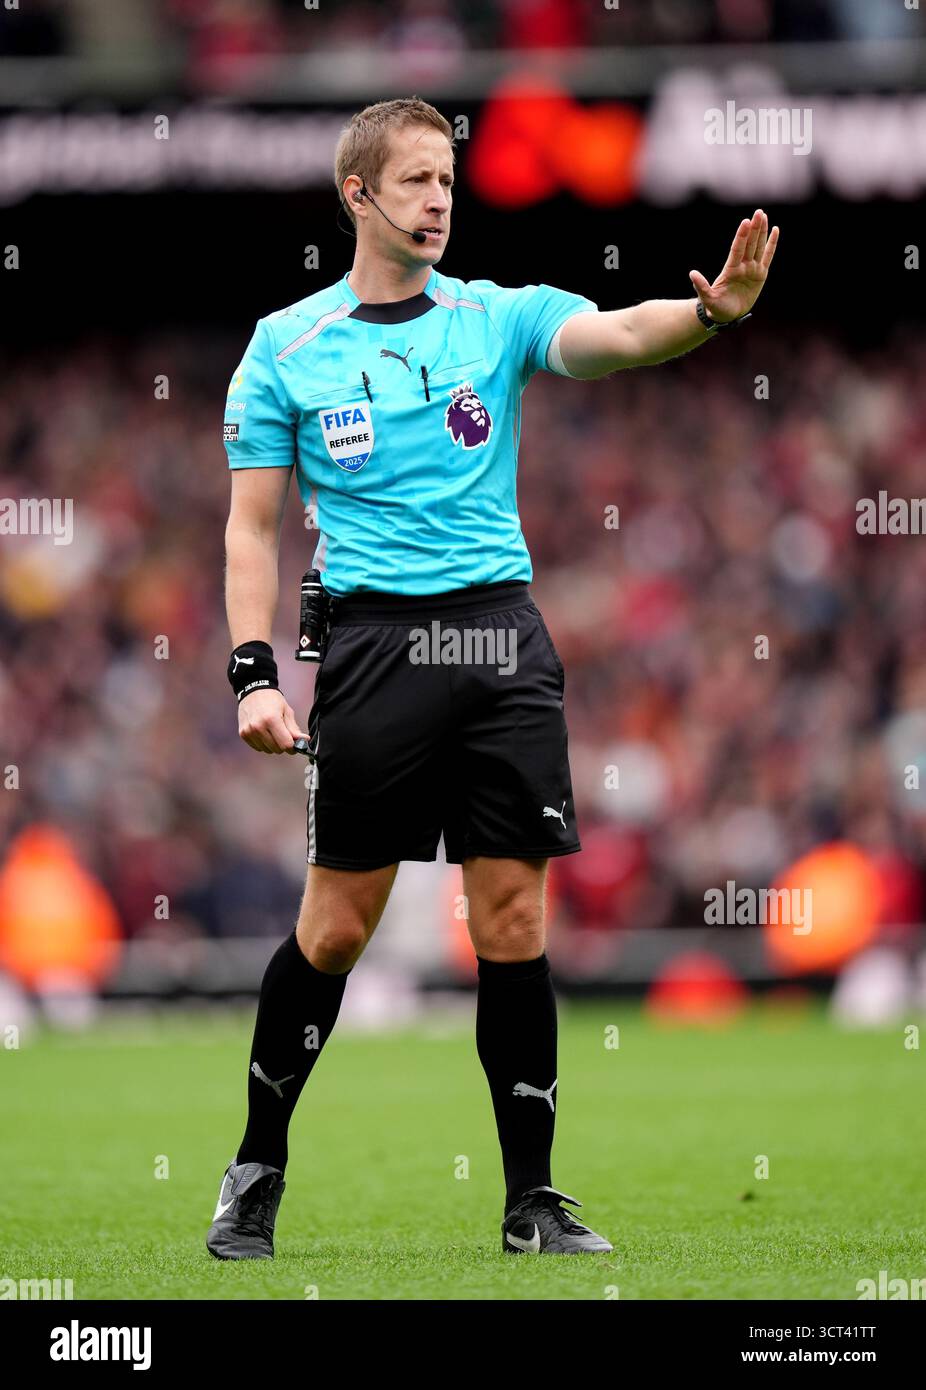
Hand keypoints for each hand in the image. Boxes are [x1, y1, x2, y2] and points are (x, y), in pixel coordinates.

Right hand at [238, 687, 308, 754]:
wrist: (253, 690)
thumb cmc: (271, 699)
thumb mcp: (286, 711)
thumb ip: (294, 728)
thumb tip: (304, 740)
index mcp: (271, 720)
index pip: (285, 745)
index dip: (293, 747)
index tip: (294, 744)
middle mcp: (258, 727)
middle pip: (277, 749)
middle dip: (283, 745)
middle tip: (283, 734)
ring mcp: (249, 731)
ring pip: (267, 750)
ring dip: (272, 745)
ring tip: (272, 731)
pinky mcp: (243, 734)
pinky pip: (258, 747)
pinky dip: (263, 744)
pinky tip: (263, 732)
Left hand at [689, 209, 778, 324]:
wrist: (725, 315)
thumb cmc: (715, 307)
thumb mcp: (707, 298)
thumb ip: (701, 286)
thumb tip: (692, 273)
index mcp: (731, 270)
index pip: (737, 249)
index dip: (741, 236)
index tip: (745, 222)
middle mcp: (742, 266)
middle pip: (749, 244)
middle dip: (753, 228)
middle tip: (758, 212)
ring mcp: (752, 269)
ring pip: (758, 247)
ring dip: (761, 231)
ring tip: (763, 216)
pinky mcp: (760, 275)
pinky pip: (768, 257)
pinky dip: (771, 244)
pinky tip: (775, 230)